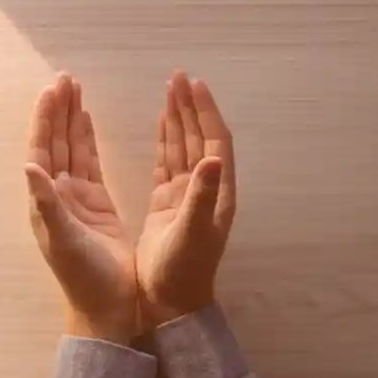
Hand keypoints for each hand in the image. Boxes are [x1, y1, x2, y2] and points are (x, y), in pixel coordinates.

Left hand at [23, 74, 140, 344]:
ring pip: (71, 148)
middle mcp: (56, 194)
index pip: (41, 149)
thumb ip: (46, 202)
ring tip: (75, 88)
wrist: (109, 306)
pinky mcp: (97, 203)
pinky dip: (86, 139)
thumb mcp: (63, 239)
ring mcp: (76, 197)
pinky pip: (88, 162)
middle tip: (65, 77)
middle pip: (54, 141)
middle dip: (58, 110)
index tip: (52, 89)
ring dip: (71, 119)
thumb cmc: (84, 277)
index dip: (45, 119)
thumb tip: (28, 165)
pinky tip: (87, 120)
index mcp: (45, 199)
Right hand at [136, 71, 236, 325]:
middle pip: (200, 137)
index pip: (215, 142)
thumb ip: (202, 194)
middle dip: (191, 106)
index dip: (206, 113)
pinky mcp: (168, 202)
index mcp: (216, 192)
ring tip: (170, 87)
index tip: (195, 84)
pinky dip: (165, 139)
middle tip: (178, 76)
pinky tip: (161, 121)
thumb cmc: (183, 269)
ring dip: (179, 117)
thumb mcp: (193, 232)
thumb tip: (213, 157)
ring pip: (184, 146)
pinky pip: (168, 161)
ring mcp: (186, 194)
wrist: (170, 301)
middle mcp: (205, 188)